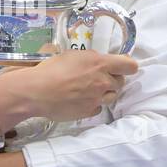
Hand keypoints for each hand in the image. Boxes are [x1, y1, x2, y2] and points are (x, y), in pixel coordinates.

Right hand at [0, 49, 137, 132]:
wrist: (37, 91)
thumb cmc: (50, 69)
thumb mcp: (72, 55)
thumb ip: (90, 58)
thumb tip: (96, 60)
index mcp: (100, 63)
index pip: (130, 66)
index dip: (127, 66)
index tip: (122, 66)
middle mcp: (103, 82)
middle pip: (120, 82)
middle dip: (112, 79)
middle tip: (97, 78)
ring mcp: (97, 99)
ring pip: (112, 96)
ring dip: (104, 93)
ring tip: (88, 90)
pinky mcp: (89, 112)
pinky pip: (98, 108)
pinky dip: (92, 105)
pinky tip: (80, 100)